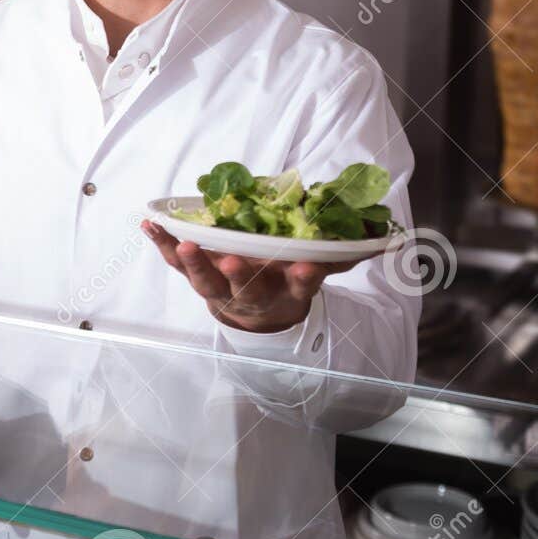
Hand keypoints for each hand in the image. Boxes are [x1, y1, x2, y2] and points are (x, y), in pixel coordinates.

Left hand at [142, 220, 356, 332]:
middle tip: (233, 262)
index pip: (299, 288)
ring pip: (205, 280)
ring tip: (185, 244)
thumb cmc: (289, 281)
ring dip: (193, 263)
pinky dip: (163, 244)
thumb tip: (387, 239)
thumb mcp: (318, 271)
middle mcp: (253, 295)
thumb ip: (344, 255)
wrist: (258, 314)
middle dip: (240, 276)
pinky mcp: (196, 277)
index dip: (302, 280)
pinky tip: (150, 224)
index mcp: (287, 293)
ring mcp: (220, 288)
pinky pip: (175, 262)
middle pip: (245, 289)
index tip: (306, 270)